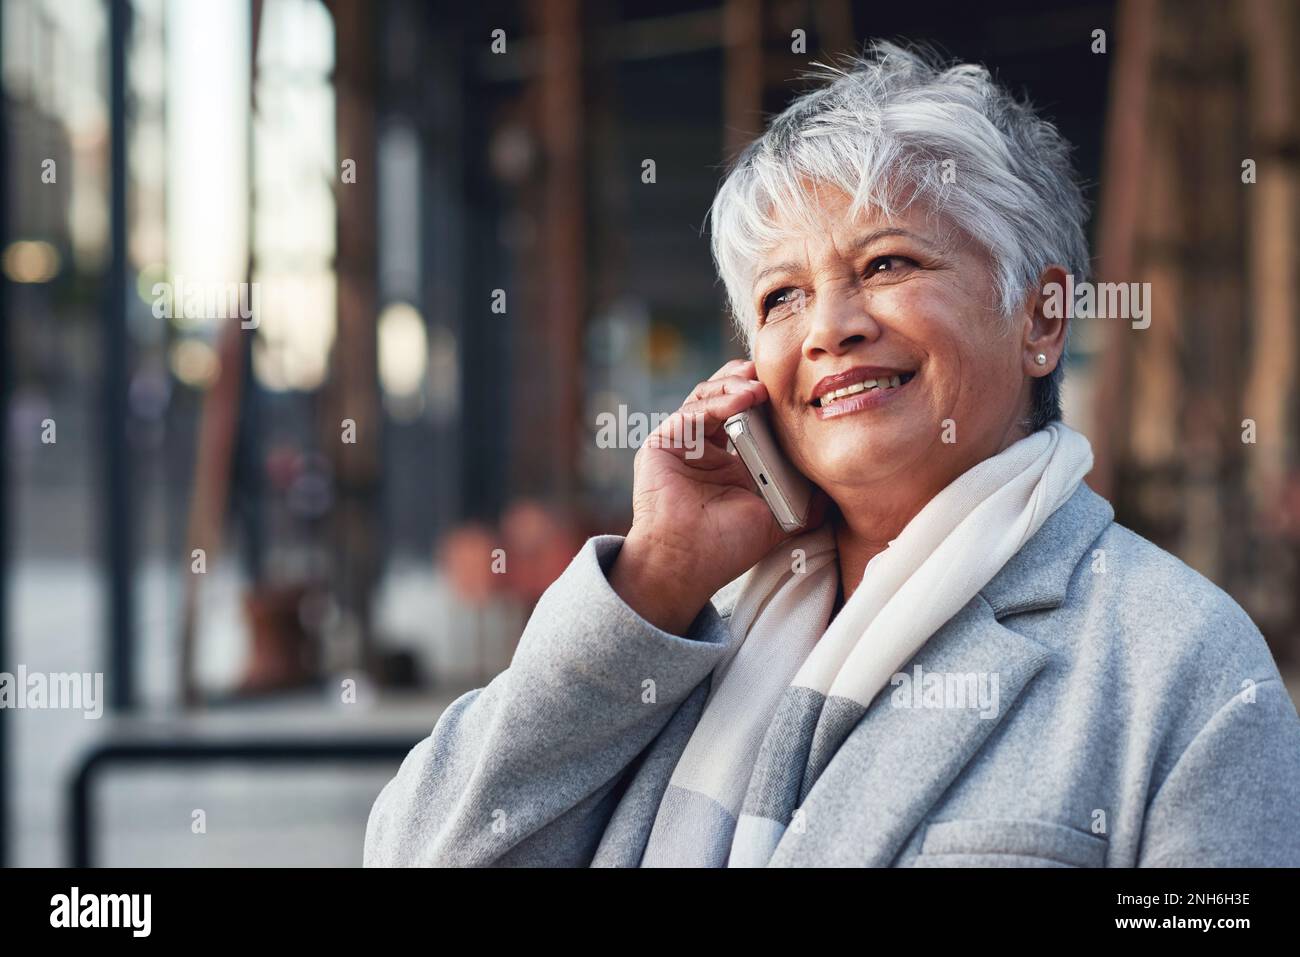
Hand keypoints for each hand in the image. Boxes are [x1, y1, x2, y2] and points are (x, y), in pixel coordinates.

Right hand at [609, 358, 820, 633]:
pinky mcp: (663, 443)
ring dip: (735, 386)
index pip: (749, 416)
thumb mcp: (777, 518)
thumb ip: (803, 499)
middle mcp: (705, 447)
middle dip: (751, 382)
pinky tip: (744, 398)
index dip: (769, 401)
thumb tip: (836, 486)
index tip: (795, 392)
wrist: (688, 567)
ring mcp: (683, 443)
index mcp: (730, 461)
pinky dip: (719, 402)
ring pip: (707, 397)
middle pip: (726, 398)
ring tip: (762, 385)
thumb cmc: (726, 547)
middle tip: (776, 375)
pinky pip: (693, 412)